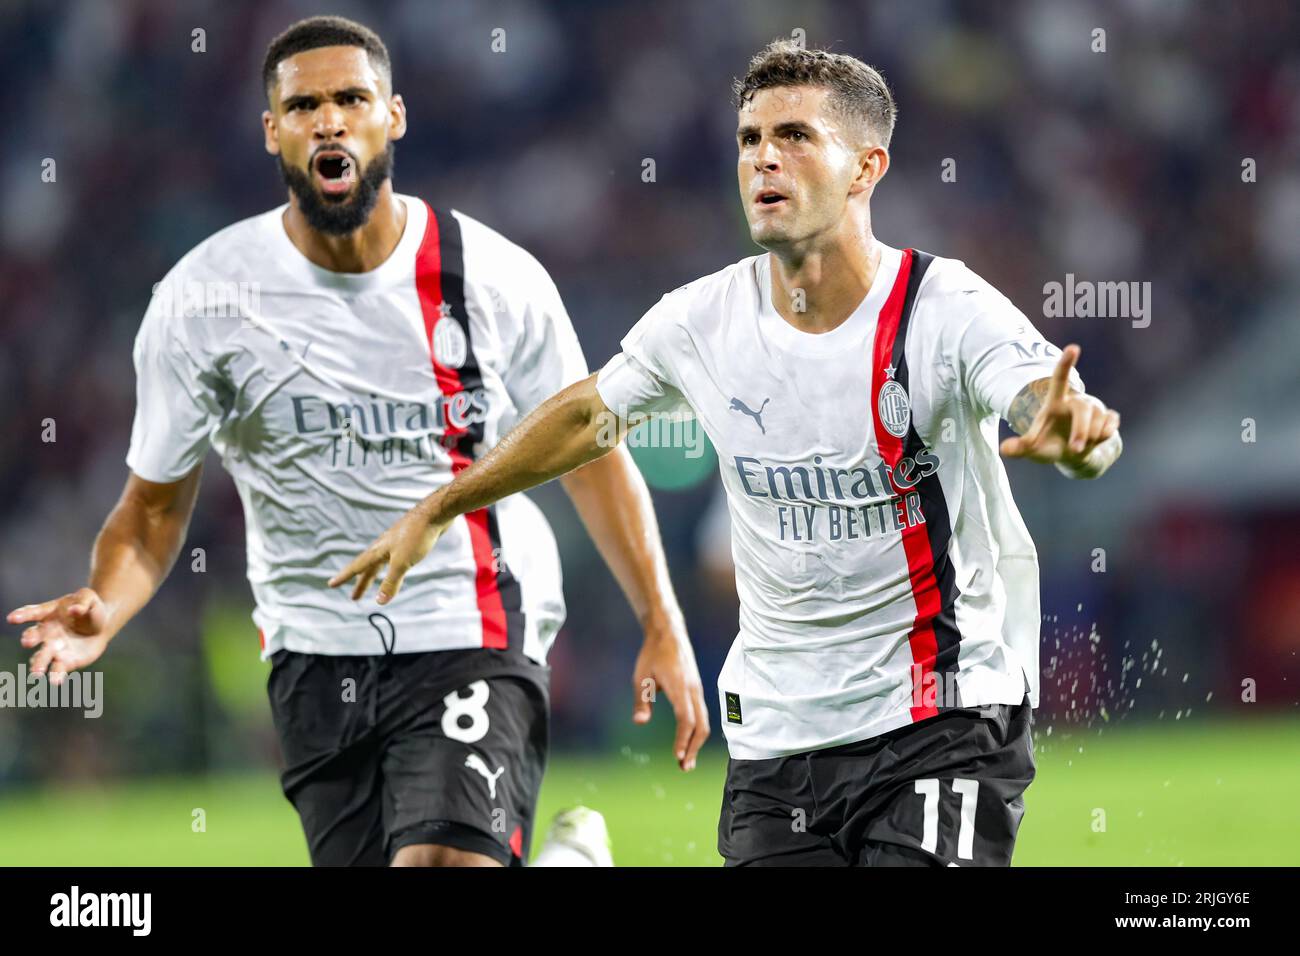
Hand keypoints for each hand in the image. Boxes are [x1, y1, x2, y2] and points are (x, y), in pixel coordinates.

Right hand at [7, 588, 112, 684]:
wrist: (102, 625)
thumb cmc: (91, 608)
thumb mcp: (89, 599)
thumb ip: (82, 603)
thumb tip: (74, 610)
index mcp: (49, 614)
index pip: (33, 613)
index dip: (22, 615)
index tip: (12, 618)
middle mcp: (47, 632)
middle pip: (34, 636)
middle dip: (30, 638)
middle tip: (27, 642)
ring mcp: (54, 648)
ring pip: (42, 656)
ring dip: (38, 663)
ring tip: (36, 672)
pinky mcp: (65, 661)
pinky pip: (58, 669)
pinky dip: (56, 675)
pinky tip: (55, 681)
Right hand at [328, 500, 450, 603]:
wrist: (434, 514)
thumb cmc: (416, 536)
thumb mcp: (402, 563)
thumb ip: (391, 582)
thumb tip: (379, 602)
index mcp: (378, 551)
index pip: (357, 567)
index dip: (344, 577)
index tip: (330, 584)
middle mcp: (383, 546)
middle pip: (368, 567)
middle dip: (361, 583)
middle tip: (354, 597)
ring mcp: (395, 542)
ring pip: (380, 562)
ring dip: (374, 574)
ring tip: (371, 582)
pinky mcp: (407, 540)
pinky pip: (393, 558)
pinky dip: (388, 567)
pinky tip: (395, 565)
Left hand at [631, 611, 709, 770]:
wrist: (669, 633)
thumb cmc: (652, 654)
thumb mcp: (641, 677)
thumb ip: (641, 701)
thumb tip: (640, 723)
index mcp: (680, 687)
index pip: (686, 719)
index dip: (683, 739)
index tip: (677, 756)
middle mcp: (693, 690)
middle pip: (700, 725)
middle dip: (693, 748)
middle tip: (683, 767)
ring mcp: (697, 690)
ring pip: (703, 721)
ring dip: (695, 742)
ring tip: (684, 761)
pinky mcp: (696, 690)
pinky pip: (701, 714)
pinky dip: (696, 731)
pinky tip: (687, 742)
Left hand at [999, 344, 1119, 474]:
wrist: (1073, 457)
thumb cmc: (1049, 447)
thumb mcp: (1033, 449)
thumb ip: (1020, 448)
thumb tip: (1004, 449)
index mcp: (1056, 402)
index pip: (1060, 380)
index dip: (1065, 364)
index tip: (1073, 347)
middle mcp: (1076, 401)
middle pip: (1083, 409)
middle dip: (1081, 432)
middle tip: (1075, 450)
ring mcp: (1095, 407)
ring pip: (1098, 421)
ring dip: (1090, 439)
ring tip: (1080, 446)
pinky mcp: (1109, 416)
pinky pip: (1111, 425)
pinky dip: (1104, 437)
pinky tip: (1097, 439)